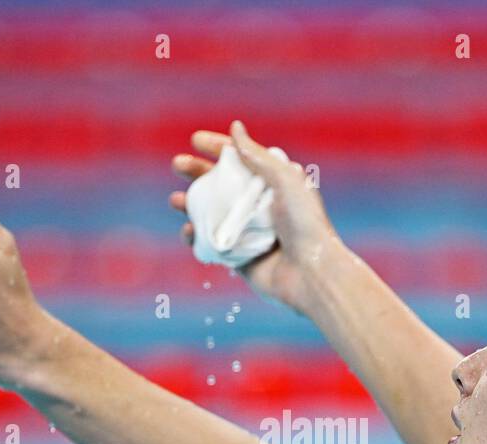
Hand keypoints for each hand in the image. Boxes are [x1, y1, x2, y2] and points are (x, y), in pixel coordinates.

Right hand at [169, 120, 339, 313]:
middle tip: (177, 165)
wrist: (311, 273)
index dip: (219, 148)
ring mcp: (248, 232)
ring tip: (176, 201)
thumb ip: (257, 154)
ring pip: (213, 213)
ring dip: (191, 204)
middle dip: (197, 173)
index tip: (195, 140)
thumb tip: (235, 127)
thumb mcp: (285, 179)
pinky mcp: (239, 257)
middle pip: (223, 184)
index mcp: (275, 185)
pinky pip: (212, 243)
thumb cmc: (305, 224)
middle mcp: (261, 207)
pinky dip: (196, 236)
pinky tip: (187, 230)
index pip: (243, 160)